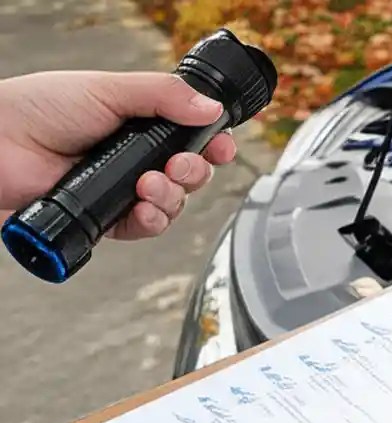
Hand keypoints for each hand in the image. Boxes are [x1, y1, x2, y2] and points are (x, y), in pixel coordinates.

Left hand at [0, 71, 238, 238]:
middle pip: (189, 174)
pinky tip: (142, 207)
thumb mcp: (107, 90)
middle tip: (178, 164)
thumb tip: (210, 108)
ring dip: (172, 197)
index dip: (211, 145)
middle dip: (194, 171)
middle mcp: (132, 159)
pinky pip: (145, 228)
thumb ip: (163, 95)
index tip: (220, 145)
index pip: (190, 138)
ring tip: (149, 185)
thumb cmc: (35, 110)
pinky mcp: (106, 218)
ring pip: (173, 204)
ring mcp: (121, 190)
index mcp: (138, 125)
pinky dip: (152, 220)